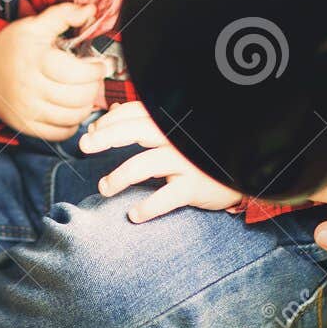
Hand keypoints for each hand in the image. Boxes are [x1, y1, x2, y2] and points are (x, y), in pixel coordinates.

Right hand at [0, 2, 110, 139]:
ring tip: (83, 92)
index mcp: (36, 60)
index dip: (95, 70)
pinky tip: (70, 108)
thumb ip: (63, 15)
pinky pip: (61, 133)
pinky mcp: (27, 126)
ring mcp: (28, 110)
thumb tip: (90, 10)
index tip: (98, 65)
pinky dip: (73, 123)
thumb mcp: (34, 25)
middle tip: (92, 78)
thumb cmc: (9, 47)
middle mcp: (31, 88)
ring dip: (86, 104)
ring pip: (74, 116)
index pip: (77, 73)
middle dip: (94, 87)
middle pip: (79, 96)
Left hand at [80, 100, 245, 220]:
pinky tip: (133, 214)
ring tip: (104, 188)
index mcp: (171, 121)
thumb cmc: (197, 151)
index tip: (92, 132)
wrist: (242, 172)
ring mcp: (186, 163)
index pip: (135, 112)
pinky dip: (147, 208)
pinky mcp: (194, 187)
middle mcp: (178, 138)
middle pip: (136, 131)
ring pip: (143, 165)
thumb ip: (142, 123)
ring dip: (118, 177)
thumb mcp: (174, 132)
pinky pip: (165, 198)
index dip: (110, 120)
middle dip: (106, 137)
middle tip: (84, 146)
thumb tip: (104, 119)